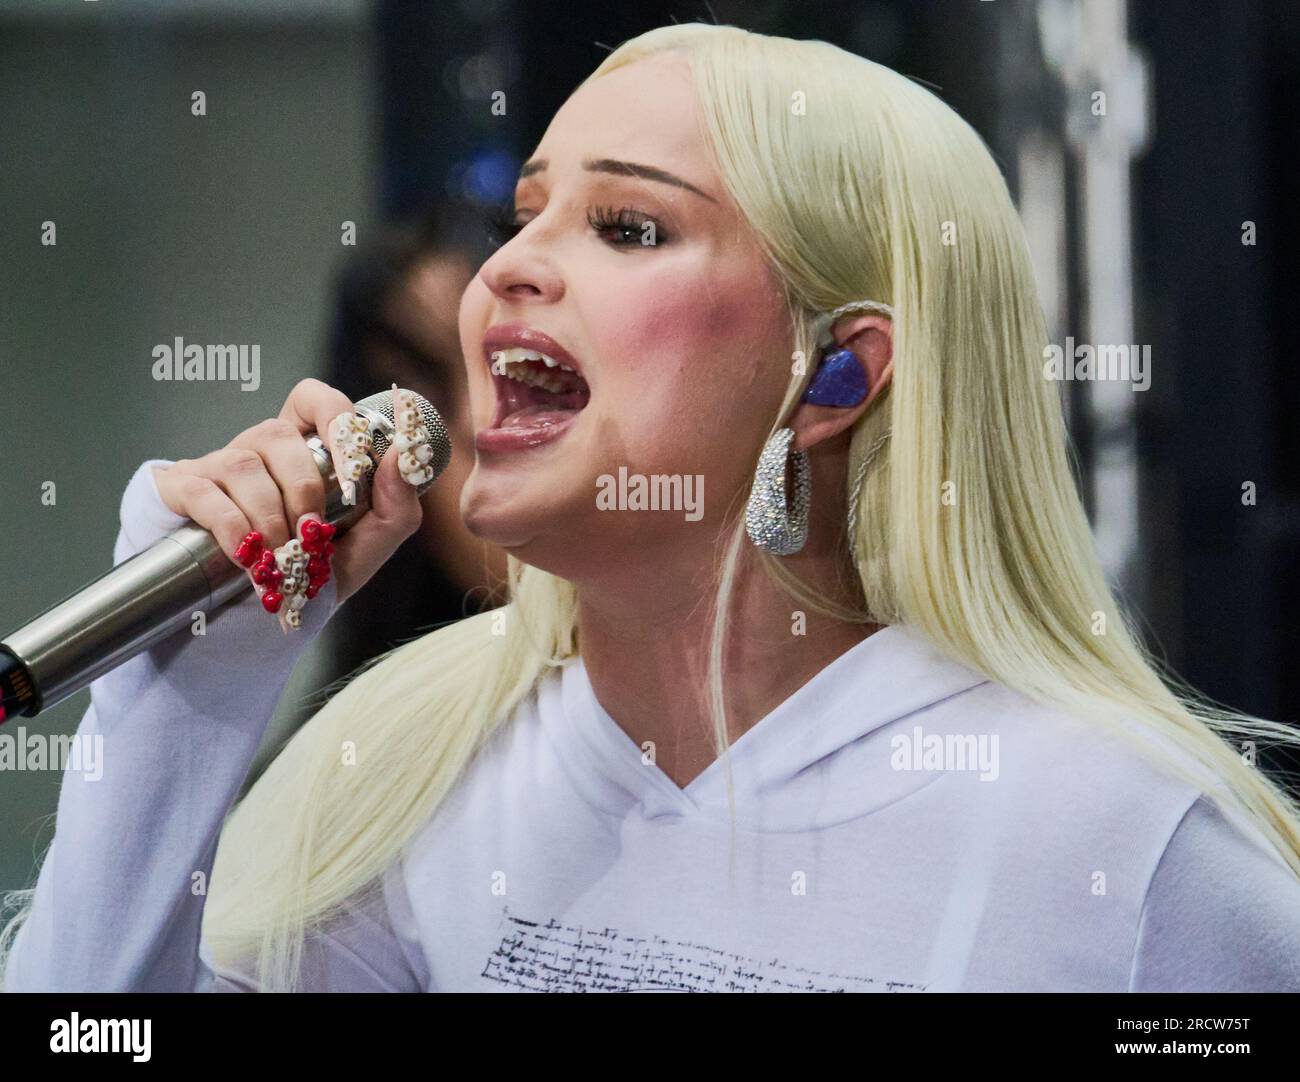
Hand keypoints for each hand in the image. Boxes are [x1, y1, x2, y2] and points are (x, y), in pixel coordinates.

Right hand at [151, 378, 422, 608]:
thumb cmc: (310, 570)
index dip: (337, 420)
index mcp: (304, 449)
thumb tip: (401, 459)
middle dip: (304, 491)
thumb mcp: (365, 547)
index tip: (356, 467)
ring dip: (269, 517)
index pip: (316, 398)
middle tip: (312, 535)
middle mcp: (259, 447)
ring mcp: (216, 464)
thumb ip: (395, 506)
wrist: (249, 617)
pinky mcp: (182, 490)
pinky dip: (232, 529)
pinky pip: (206, 494)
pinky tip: (247, 558)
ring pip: (244, 464)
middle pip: (280, 435)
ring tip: (280, 558)